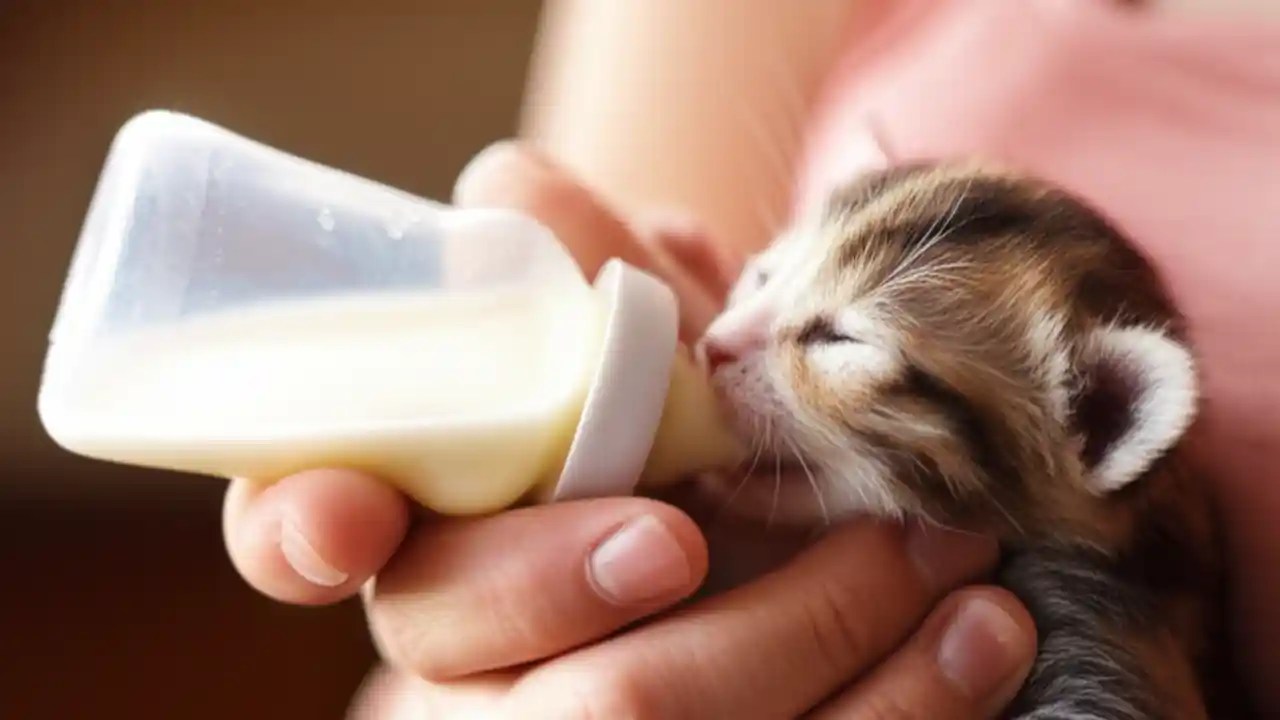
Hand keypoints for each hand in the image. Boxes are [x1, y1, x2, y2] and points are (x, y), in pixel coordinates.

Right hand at [220, 142, 1036, 718]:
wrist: (735, 571)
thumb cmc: (661, 440)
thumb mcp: (622, 345)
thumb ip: (567, 270)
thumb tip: (523, 195)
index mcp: (422, 529)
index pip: (304, 534)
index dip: (308, 523)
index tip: (382, 510)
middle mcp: (472, 659)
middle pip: (525, 674)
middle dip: (679, 604)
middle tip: (844, 525)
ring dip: (838, 647)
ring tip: (961, 557)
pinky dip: (905, 709)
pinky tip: (984, 637)